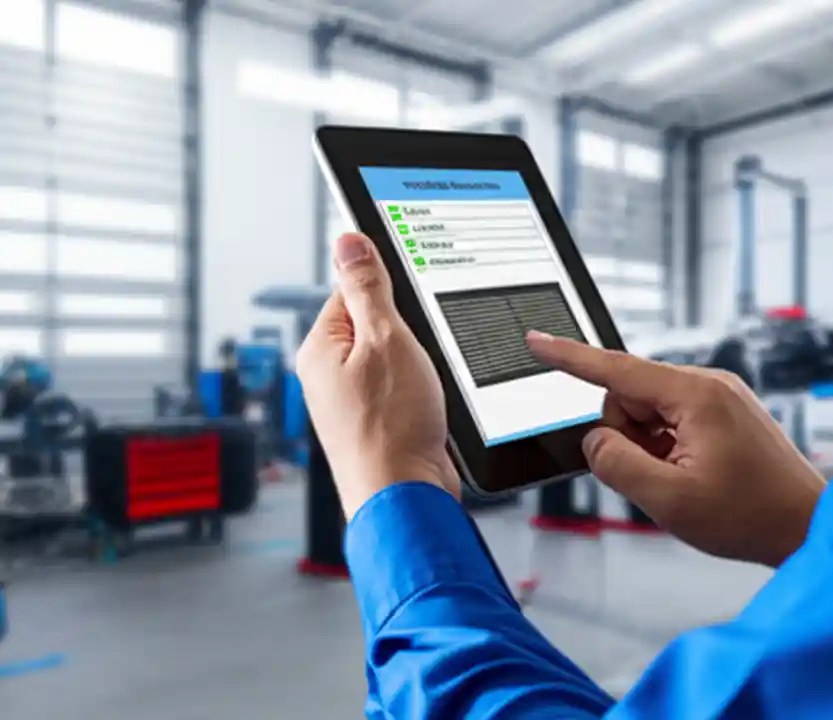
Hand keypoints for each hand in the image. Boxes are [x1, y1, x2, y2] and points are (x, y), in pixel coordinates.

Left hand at [297, 233, 459, 518]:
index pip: (353, 293)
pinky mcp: (375, 424)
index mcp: (319, 349)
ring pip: (393, 360)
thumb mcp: (387, 340)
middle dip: (408, 335)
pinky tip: (428, 407)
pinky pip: (400, 390)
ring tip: (423, 388)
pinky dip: (420, 392)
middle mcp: (327, 376)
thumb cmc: (393, 427)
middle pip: (375, 327)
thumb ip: (368, 288)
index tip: (415, 308)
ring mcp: (350, 403)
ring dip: (417, 367)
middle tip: (421, 355)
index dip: (391, 298)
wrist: (406, 497)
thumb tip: (349, 240)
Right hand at [527, 333, 825, 566]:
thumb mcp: (669, 500)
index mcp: (696, 395)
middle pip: (630, 395)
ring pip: (650, 411)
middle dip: (627, 436)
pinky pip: (673, 420)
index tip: (537, 341)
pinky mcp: (726, 412)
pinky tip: (693, 475)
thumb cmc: (751, 516)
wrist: (805, 528)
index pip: (616, 369)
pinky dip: (668, 448)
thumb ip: (617, 464)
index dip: (569, 357)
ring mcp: (721, 397)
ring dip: (649, 447)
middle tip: (657, 477)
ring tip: (683, 480)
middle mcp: (710, 384)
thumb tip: (596, 441)